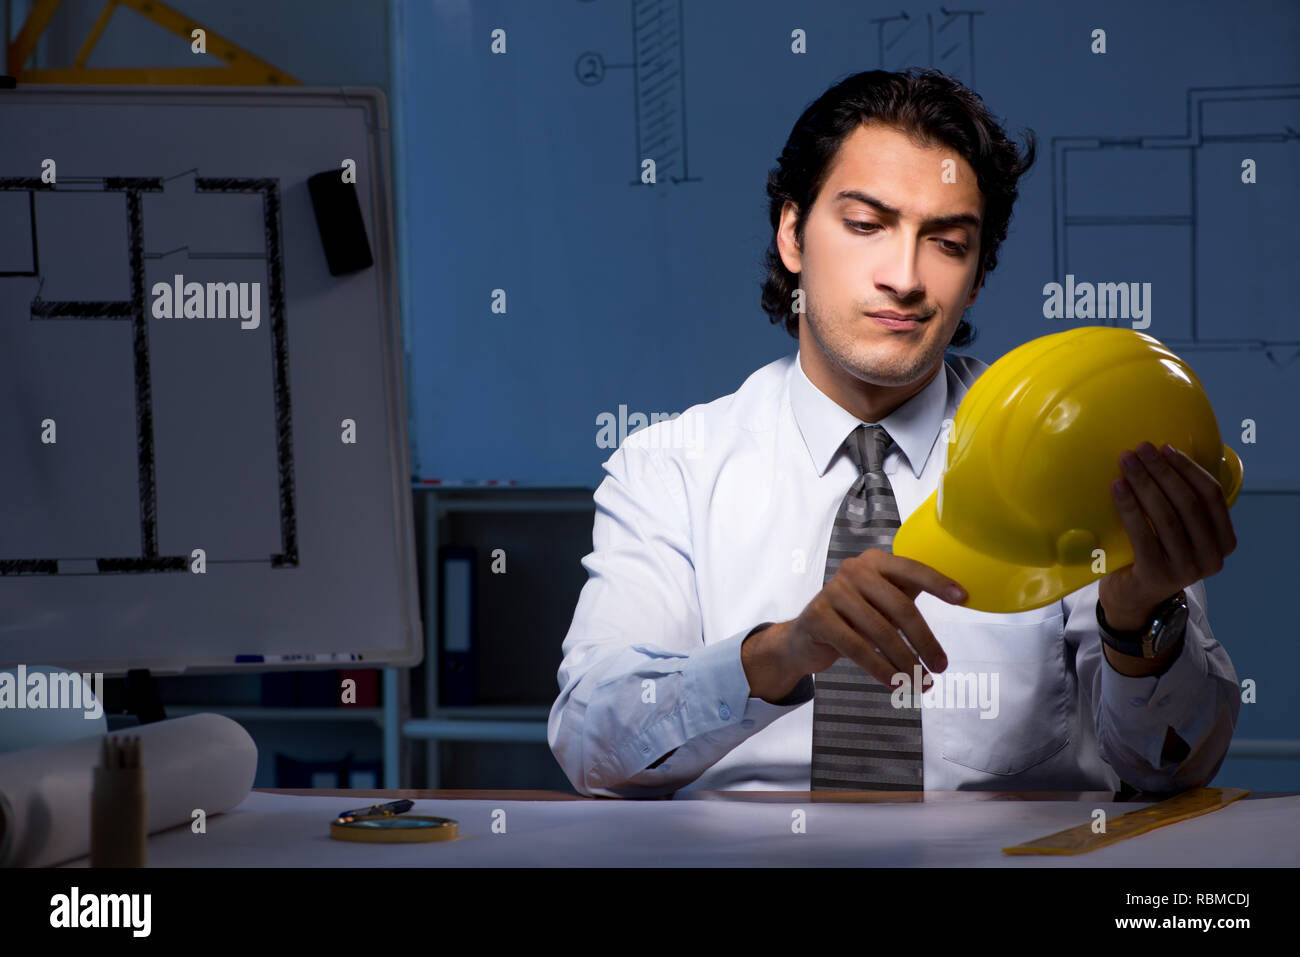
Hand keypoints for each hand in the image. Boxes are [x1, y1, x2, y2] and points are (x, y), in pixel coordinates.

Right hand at [766, 550, 965, 691]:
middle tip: (941, 667)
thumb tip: (960, 597)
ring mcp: (833, 592)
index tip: (963, 598)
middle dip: (925, 641)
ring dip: (905, 663)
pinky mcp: (818, 617)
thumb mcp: (881, 602)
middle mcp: (853, 570)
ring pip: (881, 632)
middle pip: (900, 607)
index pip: (911, 568)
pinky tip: (895, 683)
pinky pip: (857, 648)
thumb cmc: (853, 618)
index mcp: (875, 561)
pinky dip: (880, 669)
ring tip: (921, 682)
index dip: (937, 582)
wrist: (805, 637)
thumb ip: (908, 595)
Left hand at [1101, 441, 1237, 628]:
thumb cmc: (1154, 554)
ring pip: (1166, 516)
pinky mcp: (1158, 575)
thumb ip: (1183, 506)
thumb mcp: (1179, 532)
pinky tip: (1118, 487)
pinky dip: (1129, 506)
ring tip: (1127, 462)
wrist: (1133, 598)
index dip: (1189, 469)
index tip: (1166, 448)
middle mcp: (1212, 558)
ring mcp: (1186, 569)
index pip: (1212, 496)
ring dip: (1144, 484)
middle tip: (1140, 450)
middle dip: (1163, 472)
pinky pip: (1143, 533)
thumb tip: (1163, 458)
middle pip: (1188, 503)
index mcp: (1224, 542)